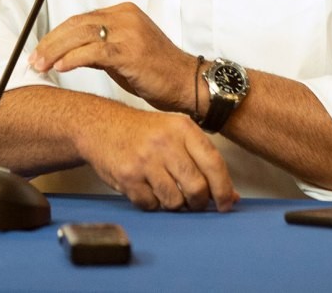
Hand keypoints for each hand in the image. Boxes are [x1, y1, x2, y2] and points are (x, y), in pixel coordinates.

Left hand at [29, 2, 196, 113]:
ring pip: (81, 35)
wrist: (186, 82)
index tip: (41, 49)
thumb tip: (68, 53)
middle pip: (77, 24)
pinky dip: (73, 58)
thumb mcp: (124, 52)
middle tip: (34, 58)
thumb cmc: (157, 70)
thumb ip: (99, 47)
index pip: (81, 19)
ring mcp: (128, 31)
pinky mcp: (129, 50)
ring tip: (40, 65)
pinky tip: (60, 67)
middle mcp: (124, 16)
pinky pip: (93, 51)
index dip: (57, 34)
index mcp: (123, 12)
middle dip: (51, 42)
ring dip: (56, 51)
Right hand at [79, 104, 238, 210]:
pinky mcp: (128, 177)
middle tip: (194, 202)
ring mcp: (145, 160)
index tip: (226, 203)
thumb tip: (230, 196)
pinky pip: (151, 205)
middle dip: (199, 202)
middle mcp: (165, 142)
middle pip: (197, 187)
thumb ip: (203, 160)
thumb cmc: (143, 132)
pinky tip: (147, 188)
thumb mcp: (175, 134)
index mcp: (182, 128)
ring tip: (166, 191)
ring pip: (174, 201)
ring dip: (174, 204)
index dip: (224, 188)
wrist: (101, 126)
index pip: (214, 163)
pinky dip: (152, 203)